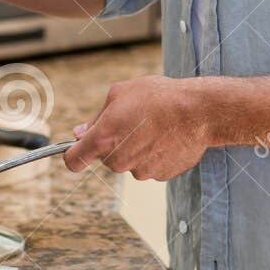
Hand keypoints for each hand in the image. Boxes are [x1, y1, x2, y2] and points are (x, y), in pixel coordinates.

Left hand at [64, 76, 211, 181]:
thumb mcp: (120, 93)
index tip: (77, 150)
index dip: (72, 155)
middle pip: (106, 158)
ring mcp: (141, 171)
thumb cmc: (158, 97)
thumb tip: (80, 132)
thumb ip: (96, 117)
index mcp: (103, 139)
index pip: (73, 161)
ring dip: (136, 148)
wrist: (197, 112)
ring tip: (155, 126)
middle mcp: (119, 161)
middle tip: (132, 121)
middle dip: (114, 142)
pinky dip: (155, 154)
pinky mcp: (160, 176)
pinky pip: (150, 166)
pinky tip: (167, 136)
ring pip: (130, 162)